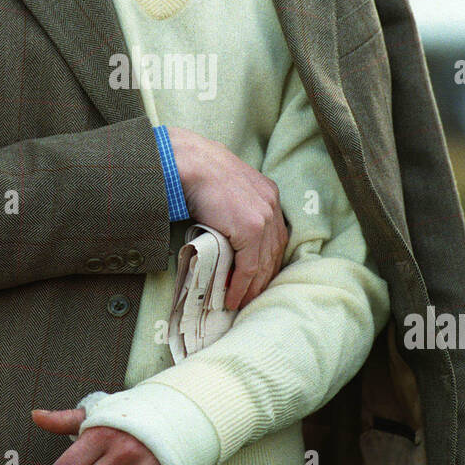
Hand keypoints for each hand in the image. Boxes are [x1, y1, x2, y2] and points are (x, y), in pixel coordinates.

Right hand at [166, 126, 288, 310]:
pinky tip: (232, 297)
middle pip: (274, 252)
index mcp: (268, 193)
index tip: (259, 278)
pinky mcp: (250, 229)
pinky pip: (249, 267)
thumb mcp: (226, 186)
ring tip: (240, 302)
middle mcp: (271, 205)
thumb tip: (226, 225)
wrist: (189, 162)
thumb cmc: (198, 170)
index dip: (268, 260)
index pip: (275, 236)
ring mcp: (262, 217)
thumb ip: (234, 205)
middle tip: (251, 296)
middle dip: (264, 278)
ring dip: (252, 287)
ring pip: (263, 263)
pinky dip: (241, 285)